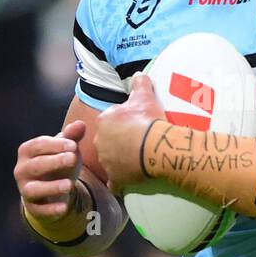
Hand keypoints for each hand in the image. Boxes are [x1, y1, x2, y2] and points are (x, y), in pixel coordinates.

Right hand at [15, 121, 85, 220]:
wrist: (50, 190)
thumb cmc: (57, 164)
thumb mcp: (65, 149)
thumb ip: (72, 137)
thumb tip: (81, 124)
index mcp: (27, 151)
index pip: (39, 145)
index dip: (56, 144)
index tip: (73, 145)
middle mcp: (22, 169)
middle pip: (35, 165)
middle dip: (54, 162)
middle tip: (72, 159)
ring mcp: (25, 189)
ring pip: (33, 189)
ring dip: (51, 187)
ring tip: (69, 184)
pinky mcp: (32, 207)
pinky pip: (39, 210)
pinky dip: (50, 209)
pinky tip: (64, 206)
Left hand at [95, 73, 165, 195]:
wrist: (156, 147)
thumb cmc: (148, 121)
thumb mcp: (145, 97)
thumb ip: (140, 83)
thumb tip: (139, 73)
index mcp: (104, 121)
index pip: (110, 122)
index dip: (123, 124)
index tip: (136, 126)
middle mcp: (99, 141)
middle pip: (108, 142)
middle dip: (119, 143)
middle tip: (137, 143)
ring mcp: (106, 161)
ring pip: (110, 161)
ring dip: (120, 161)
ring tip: (138, 160)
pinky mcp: (115, 178)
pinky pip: (115, 182)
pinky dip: (120, 182)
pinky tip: (130, 180)